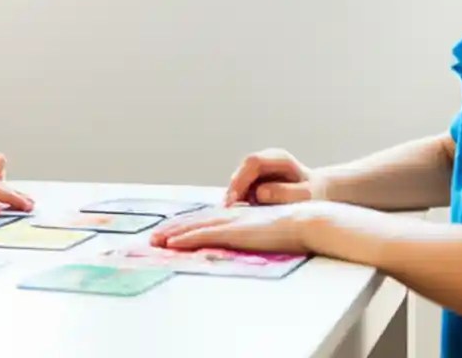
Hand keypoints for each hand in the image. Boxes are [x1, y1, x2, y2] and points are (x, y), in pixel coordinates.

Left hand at [150, 204, 314, 253]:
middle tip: (154, 237)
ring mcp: (231, 224)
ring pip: (194, 228)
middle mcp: (231, 217)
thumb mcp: (270, 231)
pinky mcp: (234, 232)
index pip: (207, 221)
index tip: (172, 233)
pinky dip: (186, 239)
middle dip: (173, 229)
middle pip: (195, 222)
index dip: (188, 226)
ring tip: (155, 241)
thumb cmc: (294, 229)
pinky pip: (204, 236)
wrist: (307, 221)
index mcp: (239, 218)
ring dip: (173, 234)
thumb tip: (252, 240)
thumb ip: (257, 235)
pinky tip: (172, 244)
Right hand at [226, 148, 315, 206]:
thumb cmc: (315, 195)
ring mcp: (260, 168)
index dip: (241, 179)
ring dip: (235, 195)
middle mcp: (266, 159)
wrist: (320, 192)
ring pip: (240, 178)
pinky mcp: (256, 178)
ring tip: (233, 214)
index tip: (234, 200)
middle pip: (242, 169)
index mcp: (279, 158)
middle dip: (234, 189)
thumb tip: (259, 193)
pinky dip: (240, 199)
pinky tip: (239, 213)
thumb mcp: (305, 195)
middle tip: (227, 211)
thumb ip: (285, 193)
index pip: (253, 162)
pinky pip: (243, 186)